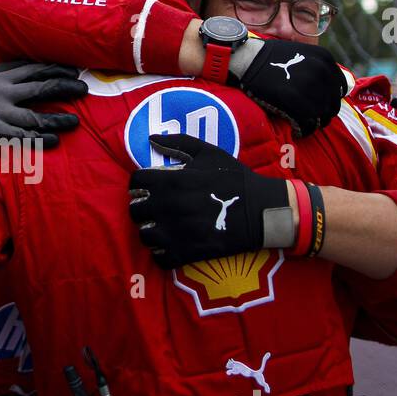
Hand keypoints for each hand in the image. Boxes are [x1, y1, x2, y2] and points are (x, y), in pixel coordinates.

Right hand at [0, 61, 86, 158]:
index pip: (31, 68)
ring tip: (75, 122)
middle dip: (64, 86)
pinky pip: (21, 137)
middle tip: (84, 89)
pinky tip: (54, 140)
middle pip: (38, 86)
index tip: (74, 70)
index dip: (55, 67)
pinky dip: (40, 140)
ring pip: (34, 116)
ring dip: (58, 119)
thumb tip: (37, 72)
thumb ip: (4, 80)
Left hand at [129, 133, 292, 267]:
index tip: (146, 188)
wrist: (261, 210)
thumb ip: (178, 143)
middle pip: (135, 211)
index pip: (135, 182)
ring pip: (144, 236)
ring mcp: (178, 232)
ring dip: (149, 232)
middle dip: (141, 208)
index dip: (138, 184)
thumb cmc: (234, 179)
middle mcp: (170, 206)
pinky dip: (161, 254)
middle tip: (153, 209)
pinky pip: (160, 258)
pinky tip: (170, 246)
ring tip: (160, 228)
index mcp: (173, 180)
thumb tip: (151, 137)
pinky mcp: (188, 253)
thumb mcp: (209, 153)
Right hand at [232, 38, 344, 136]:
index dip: (332, 100)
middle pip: (332, 104)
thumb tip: (327, 89)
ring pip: (321, 116)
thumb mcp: (302, 54)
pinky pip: (307, 123)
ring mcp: (308, 87)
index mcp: (325, 60)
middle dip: (324, 115)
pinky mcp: (293, 101)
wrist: (249, 59)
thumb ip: (318, 68)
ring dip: (314, 124)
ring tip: (304, 126)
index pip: (340, 88)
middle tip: (314, 120)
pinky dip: (304, 130)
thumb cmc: (272, 58)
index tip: (323, 106)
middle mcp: (321, 72)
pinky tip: (296, 130)